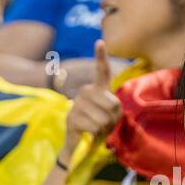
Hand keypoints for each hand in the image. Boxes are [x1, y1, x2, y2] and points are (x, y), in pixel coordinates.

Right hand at [60, 39, 121, 164]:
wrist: (82, 143)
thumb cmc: (100, 126)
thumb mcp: (112, 115)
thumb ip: (113, 107)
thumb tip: (106, 113)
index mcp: (97, 89)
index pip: (101, 71)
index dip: (101, 56)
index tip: (100, 42)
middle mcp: (85, 92)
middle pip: (113, 104)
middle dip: (113, 118)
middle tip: (104, 123)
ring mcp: (77, 103)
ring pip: (103, 117)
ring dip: (104, 128)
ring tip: (96, 128)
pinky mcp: (72, 117)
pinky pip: (94, 126)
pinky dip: (95, 134)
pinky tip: (88, 133)